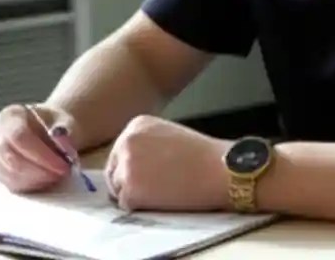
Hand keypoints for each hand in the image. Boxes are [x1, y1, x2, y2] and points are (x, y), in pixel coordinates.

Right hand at [0, 104, 75, 192]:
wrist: (51, 131)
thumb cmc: (56, 125)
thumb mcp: (66, 121)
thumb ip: (66, 129)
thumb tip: (60, 134)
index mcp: (12, 115)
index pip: (18, 136)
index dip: (40, 154)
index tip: (63, 164)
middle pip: (11, 158)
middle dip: (40, 169)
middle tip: (63, 172)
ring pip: (11, 174)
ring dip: (38, 178)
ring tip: (58, 174)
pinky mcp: (0, 172)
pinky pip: (12, 184)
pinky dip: (33, 185)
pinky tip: (48, 179)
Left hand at [105, 115, 230, 211]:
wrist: (220, 169)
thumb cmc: (203, 155)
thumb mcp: (168, 136)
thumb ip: (146, 145)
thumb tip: (131, 166)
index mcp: (135, 126)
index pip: (119, 153)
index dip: (136, 168)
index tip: (155, 172)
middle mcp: (126, 142)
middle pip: (113, 171)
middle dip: (130, 183)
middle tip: (157, 188)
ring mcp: (126, 166)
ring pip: (118, 190)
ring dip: (136, 195)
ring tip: (165, 190)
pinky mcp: (130, 189)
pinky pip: (126, 205)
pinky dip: (142, 208)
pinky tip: (164, 198)